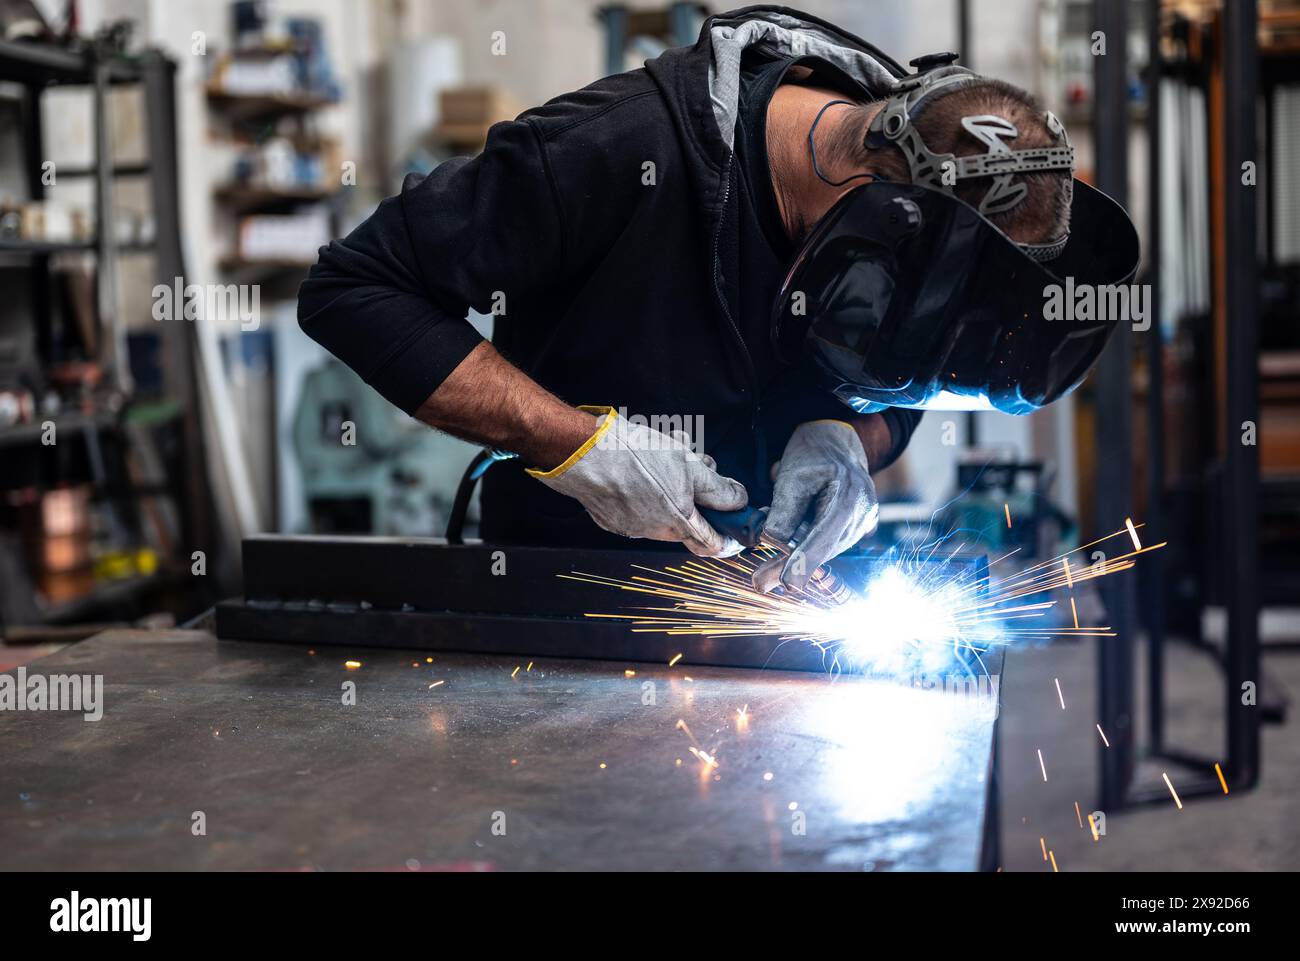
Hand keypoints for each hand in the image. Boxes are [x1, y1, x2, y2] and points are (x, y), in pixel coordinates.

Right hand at [529, 407, 747, 555]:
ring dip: (673, 481)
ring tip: (670, 449)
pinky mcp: (611, 514)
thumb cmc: (634, 457)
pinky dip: (647, 485)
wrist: (584, 454)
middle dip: (698, 492)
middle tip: (698, 464)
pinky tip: (642, 459)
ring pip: (664, 506)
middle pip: (688, 518)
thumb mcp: (689, 465)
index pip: (711, 544)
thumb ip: (718, 489)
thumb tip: (738, 501)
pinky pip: (638, 503)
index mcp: (677, 523)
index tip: (739, 529)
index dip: (730, 537)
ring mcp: (630, 525)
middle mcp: (654, 531)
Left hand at [753, 420, 877, 592]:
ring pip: (825, 549)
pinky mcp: (856, 526)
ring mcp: (863, 521)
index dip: (805, 562)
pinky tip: (786, 554)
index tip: (788, 583)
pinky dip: (806, 549)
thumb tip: (771, 542)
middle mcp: (863, 512)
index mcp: (850, 496)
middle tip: (760, 582)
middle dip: (792, 567)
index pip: (825, 537)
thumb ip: (784, 511)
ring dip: (796, 559)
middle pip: (824, 549)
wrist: (835, 441)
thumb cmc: (813, 453)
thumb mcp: (792, 476)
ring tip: (765, 573)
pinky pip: (828, 543)